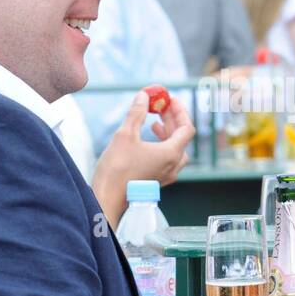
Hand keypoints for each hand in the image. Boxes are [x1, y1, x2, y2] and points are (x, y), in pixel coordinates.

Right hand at [91, 90, 195, 225]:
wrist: (107, 199)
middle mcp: (173, 166)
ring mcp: (166, 176)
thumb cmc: (117, 169)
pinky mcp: (156, 181)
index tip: (170, 100)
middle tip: (160, 108)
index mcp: (170, 154)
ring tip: (153, 124)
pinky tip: (147, 143)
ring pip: (175, 151)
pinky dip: (161, 147)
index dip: (180, 111)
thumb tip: (143, 96)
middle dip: (172, 120)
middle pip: (181, 138)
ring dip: (167, 134)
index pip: (186, 128)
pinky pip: (167, 161)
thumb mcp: (125, 134)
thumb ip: (137, 113)